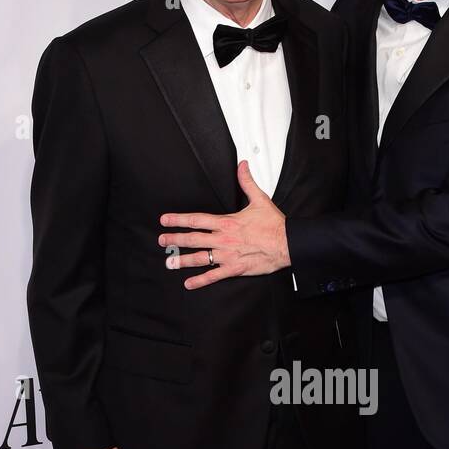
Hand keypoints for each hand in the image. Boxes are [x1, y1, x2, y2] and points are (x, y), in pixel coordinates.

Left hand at [159, 159, 289, 288]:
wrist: (287, 243)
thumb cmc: (274, 225)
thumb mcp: (259, 199)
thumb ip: (246, 182)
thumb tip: (242, 166)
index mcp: (226, 222)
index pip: (196, 219)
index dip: (178, 219)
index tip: (165, 220)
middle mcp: (223, 239)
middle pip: (193, 239)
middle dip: (175, 239)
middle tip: (162, 241)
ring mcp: (227, 255)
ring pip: (199, 258)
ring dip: (182, 260)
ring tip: (169, 263)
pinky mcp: (235, 269)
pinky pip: (214, 276)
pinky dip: (200, 280)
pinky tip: (189, 283)